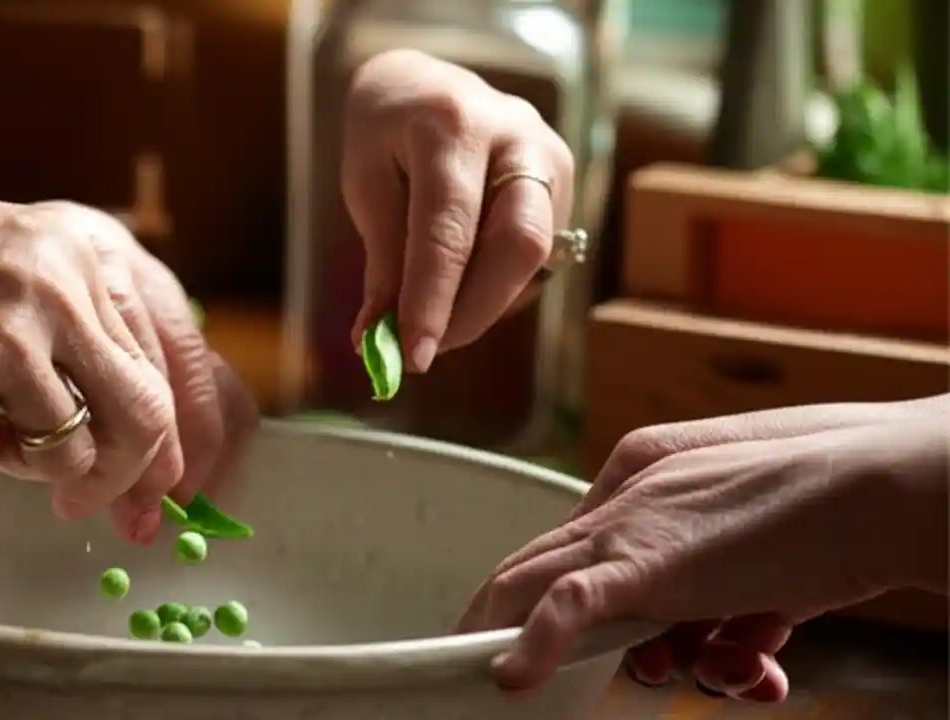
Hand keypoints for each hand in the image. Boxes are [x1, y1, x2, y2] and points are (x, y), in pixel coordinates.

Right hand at [0, 183, 255, 541]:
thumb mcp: (24, 265)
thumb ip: (90, 334)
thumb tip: (159, 445)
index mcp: (92, 251)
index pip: (178, 362)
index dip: (180, 440)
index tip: (169, 486)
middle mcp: (66, 286)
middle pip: (146, 417)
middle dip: (126, 478)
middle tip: (85, 505)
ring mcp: (15, 334)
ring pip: (71, 454)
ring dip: (22, 463)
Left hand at [343, 49, 573, 371]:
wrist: (424, 84)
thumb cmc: (386, 134)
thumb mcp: (366, 185)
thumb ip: (383, 262)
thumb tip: (379, 341)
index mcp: (452, 126)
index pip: (449, 228)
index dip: (433, 300)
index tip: (413, 357)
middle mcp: (516, 136)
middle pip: (518, 243)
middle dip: (475, 312)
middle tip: (428, 350)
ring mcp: (550, 157)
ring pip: (533, 259)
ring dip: (483, 306)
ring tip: (434, 319)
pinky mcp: (564, 183)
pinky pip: (539, 258)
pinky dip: (498, 290)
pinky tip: (463, 289)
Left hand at [458, 399, 948, 700]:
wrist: (878, 489)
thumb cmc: (833, 520)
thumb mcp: (757, 556)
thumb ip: (717, 590)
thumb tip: (710, 642)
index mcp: (643, 482)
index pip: (567, 545)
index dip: (535, 596)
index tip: (510, 633)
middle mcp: (625, 502)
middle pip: (532, 568)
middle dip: (505, 624)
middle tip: (483, 665)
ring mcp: (630, 530)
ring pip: (535, 588)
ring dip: (560, 655)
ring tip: (698, 668)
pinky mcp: (646, 564)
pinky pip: (568, 606)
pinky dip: (536, 644)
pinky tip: (511, 680)